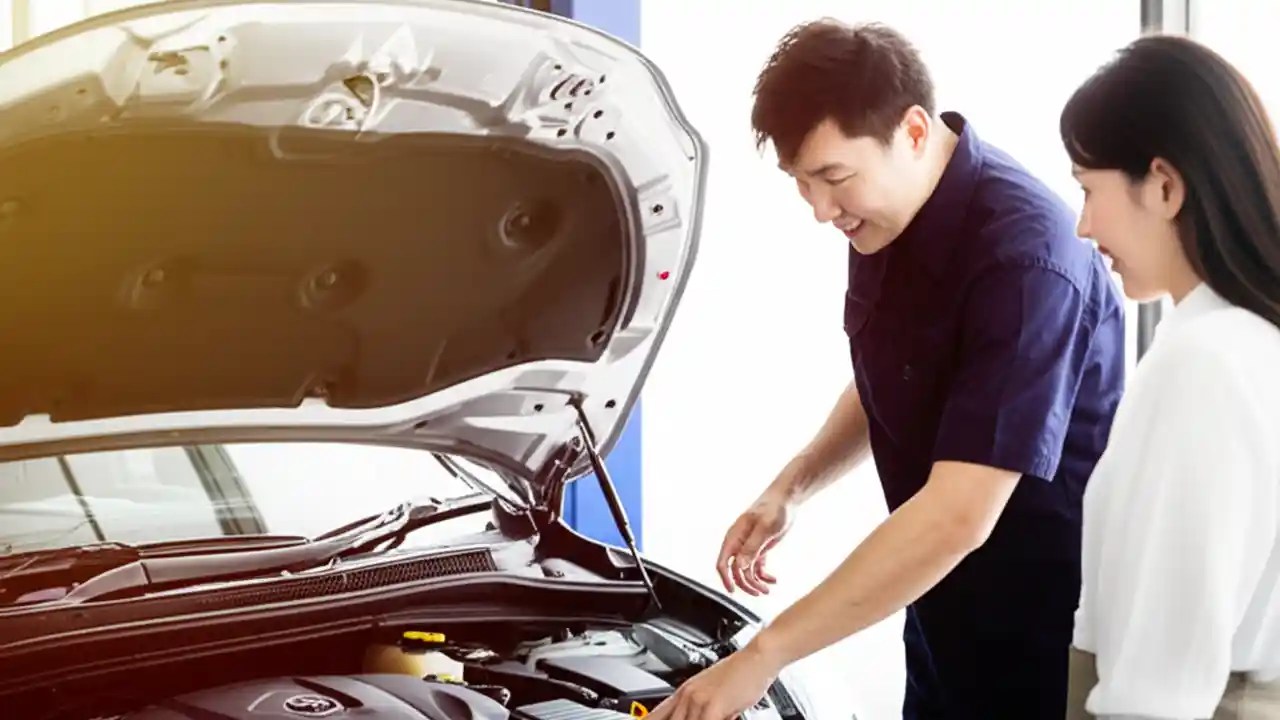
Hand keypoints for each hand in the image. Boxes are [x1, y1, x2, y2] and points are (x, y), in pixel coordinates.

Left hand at [646, 642, 781, 719]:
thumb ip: (702, 709)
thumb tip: (699, 717)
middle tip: (692, 719)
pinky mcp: (712, 706)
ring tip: (707, 718)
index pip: (655, 715)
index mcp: (684, 692)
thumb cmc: (742, 674)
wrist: (758, 658)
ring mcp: (697, 701)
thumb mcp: (714, 693)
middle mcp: (686, 696)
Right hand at [716, 490, 794, 595]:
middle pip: (735, 571)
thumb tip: (739, 567)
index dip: (725, 578)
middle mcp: (739, 544)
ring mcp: (748, 547)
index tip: (732, 591)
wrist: (786, 499)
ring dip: (755, 582)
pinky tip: (773, 580)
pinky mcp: (759, 548)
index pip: (723, 562)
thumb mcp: (765, 528)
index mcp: (735, 537)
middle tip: (759, 592)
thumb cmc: (774, 508)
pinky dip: (763, 576)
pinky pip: (756, 567)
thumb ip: (752, 547)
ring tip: (767, 590)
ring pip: (746, 571)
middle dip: (745, 584)